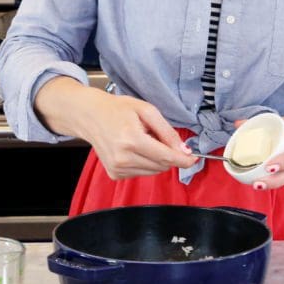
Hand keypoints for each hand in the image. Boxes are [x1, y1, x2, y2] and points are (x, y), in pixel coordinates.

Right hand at [74, 91, 196, 180]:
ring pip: (153, 171)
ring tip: (142, 141)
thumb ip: (167, 132)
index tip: (193, 158)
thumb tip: (183, 151)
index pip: (166, 157)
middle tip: (157, 136)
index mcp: (132, 140)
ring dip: (155, 159)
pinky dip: (144, 163)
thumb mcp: (147, 111)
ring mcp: (117, 168)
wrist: (90, 116)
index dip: (183, 159)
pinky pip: (141, 173)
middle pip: (162, 166)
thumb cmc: (117, 109)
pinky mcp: (115, 174)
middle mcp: (123, 158)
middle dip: (168, 154)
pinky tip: (134, 149)